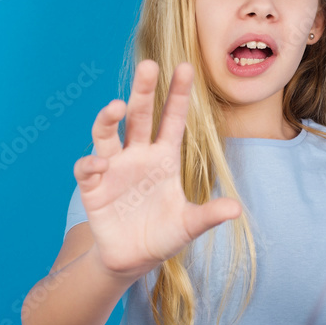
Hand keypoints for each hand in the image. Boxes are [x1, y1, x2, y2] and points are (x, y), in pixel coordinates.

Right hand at [73, 60, 241, 279]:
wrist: (133, 259)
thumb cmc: (163, 235)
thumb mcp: (189, 225)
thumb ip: (209, 215)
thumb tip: (236, 209)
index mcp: (164, 157)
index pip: (172, 119)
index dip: (178, 94)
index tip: (185, 67)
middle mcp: (138, 155)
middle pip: (139, 116)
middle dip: (143, 90)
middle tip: (149, 65)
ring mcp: (114, 168)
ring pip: (107, 133)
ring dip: (109, 118)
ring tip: (117, 106)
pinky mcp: (94, 187)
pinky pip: (88, 168)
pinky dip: (92, 163)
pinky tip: (102, 164)